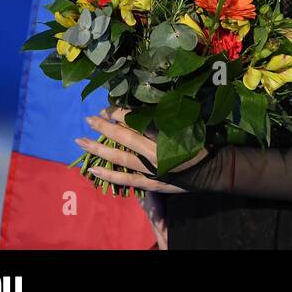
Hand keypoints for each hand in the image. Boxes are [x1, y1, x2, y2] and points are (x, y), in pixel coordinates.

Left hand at [77, 106, 208, 193]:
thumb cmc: (200, 144)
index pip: (136, 122)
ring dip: (98, 149)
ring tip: (80, 141)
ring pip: (119, 158)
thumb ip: (165, 119)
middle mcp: (153, 152)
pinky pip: (125, 179)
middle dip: (104, 127)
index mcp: (163, 136)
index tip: (106, 108)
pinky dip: (109, 175)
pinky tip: (93, 169)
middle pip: (123, 138)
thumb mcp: (186, 125)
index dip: (119, 114)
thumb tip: (143, 108)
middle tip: (88, 119)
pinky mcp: (149, 182)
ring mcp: (149, 169)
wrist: (211, 170)